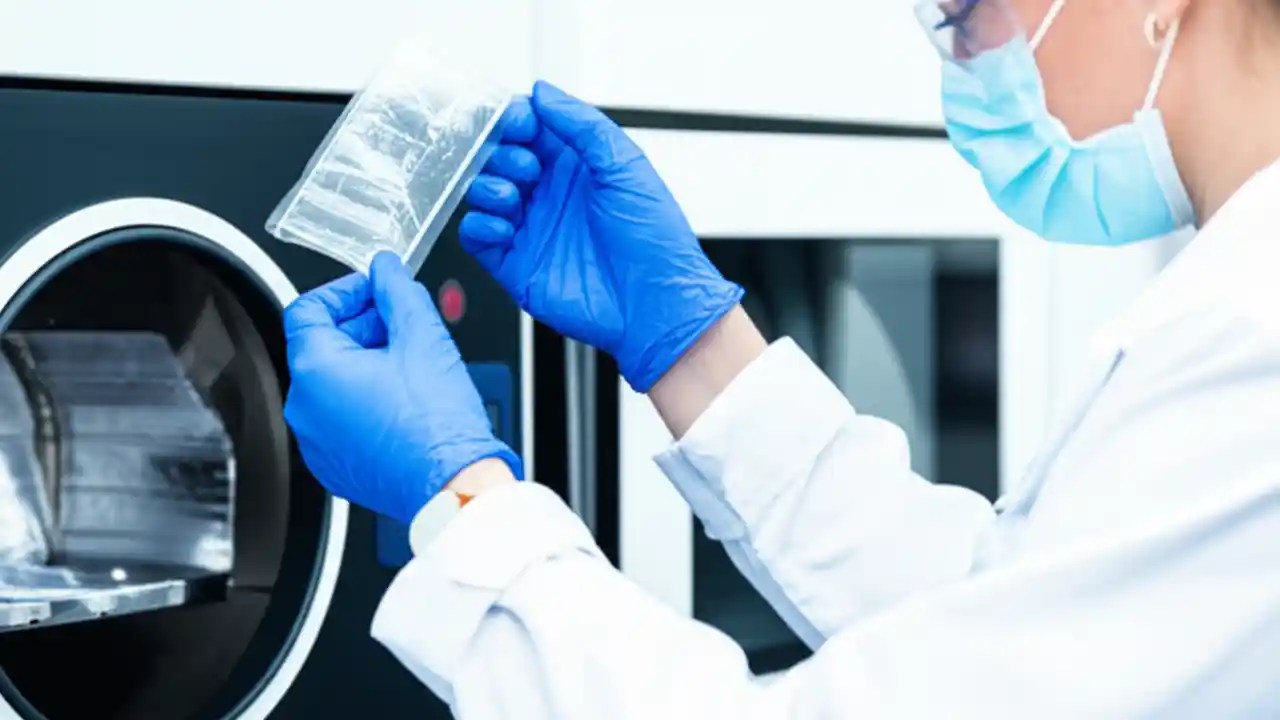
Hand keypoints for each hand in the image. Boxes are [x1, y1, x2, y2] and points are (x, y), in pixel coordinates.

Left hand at [283, 252, 521, 524]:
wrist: (453, 486)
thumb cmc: (437, 426)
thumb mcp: (423, 337)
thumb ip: (398, 291)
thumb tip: (386, 271)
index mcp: (315, 370)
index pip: (309, 309)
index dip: (346, 292)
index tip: (375, 291)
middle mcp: (305, 408)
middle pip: (321, 345)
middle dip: (362, 328)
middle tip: (403, 326)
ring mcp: (316, 441)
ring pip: (332, 383)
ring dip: (365, 364)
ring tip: (411, 365)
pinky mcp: (334, 464)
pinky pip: (340, 419)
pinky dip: (364, 401)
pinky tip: (403, 400)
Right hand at [459, 81, 743, 390]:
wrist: (655, 305)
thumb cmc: (654, 240)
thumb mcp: (625, 166)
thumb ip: (583, 125)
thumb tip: (543, 93)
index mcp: (576, 168)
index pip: (529, 130)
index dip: (516, 120)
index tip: (518, 120)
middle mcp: (549, 196)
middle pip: (498, 158)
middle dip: (499, 153)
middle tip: (524, 166)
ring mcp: (531, 229)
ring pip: (482, 194)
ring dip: (486, 186)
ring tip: (513, 197)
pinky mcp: (516, 265)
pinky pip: (477, 237)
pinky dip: (478, 226)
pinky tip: (503, 227)